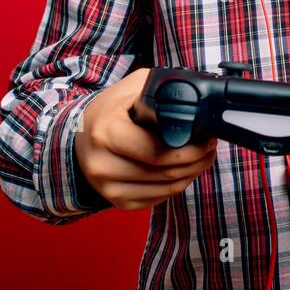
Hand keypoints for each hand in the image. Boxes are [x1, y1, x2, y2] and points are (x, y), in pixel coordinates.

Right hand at [74, 68, 217, 210]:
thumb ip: (161, 88)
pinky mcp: (118, 202)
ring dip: (192, 174)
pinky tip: (182, 169)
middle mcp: (103, 165)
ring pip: (166, 189)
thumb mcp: (131, 88)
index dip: (191, 147)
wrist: (80, 137)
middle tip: (209, 147)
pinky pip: (158, 199)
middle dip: (197, 160)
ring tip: (202, 157)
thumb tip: (195, 98)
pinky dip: (177, 185)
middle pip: (166, 172)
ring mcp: (108, 188)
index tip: (207, 137)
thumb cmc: (110, 110)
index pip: (159, 151)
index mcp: (106, 133)